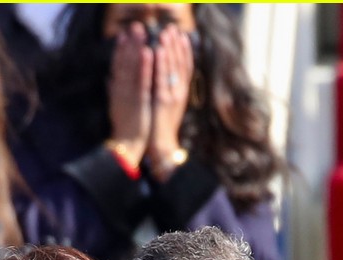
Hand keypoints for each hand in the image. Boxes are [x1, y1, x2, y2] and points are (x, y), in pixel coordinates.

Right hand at [107, 24, 153, 166]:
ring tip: (140, 31)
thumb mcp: (116, 106)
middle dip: (129, 43)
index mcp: (116, 91)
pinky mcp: (140, 101)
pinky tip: (149, 52)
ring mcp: (130, 94)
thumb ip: (113, 91)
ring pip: (133, 67)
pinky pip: (143, 80)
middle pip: (124, 62)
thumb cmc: (124, 127)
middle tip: (134, 26)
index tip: (123, 35)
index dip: (120, 50)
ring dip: (136, 47)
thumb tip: (109, 78)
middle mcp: (121, 89)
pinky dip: (145, 66)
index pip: (117, 66)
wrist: (126, 146)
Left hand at [147, 26, 193, 170]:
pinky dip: (160, 63)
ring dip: (169, 49)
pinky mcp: (162, 101)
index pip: (186, 68)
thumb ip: (171, 92)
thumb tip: (170, 78)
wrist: (162, 147)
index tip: (182, 36)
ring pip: (172, 68)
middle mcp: (180, 93)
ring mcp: (172, 96)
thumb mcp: (170, 107)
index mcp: (182, 94)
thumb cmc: (162, 128)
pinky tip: (156, 51)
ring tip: (165, 34)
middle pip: (181, 64)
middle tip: (172, 28)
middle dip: (177, 45)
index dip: (185, 51)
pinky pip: (161, 78)